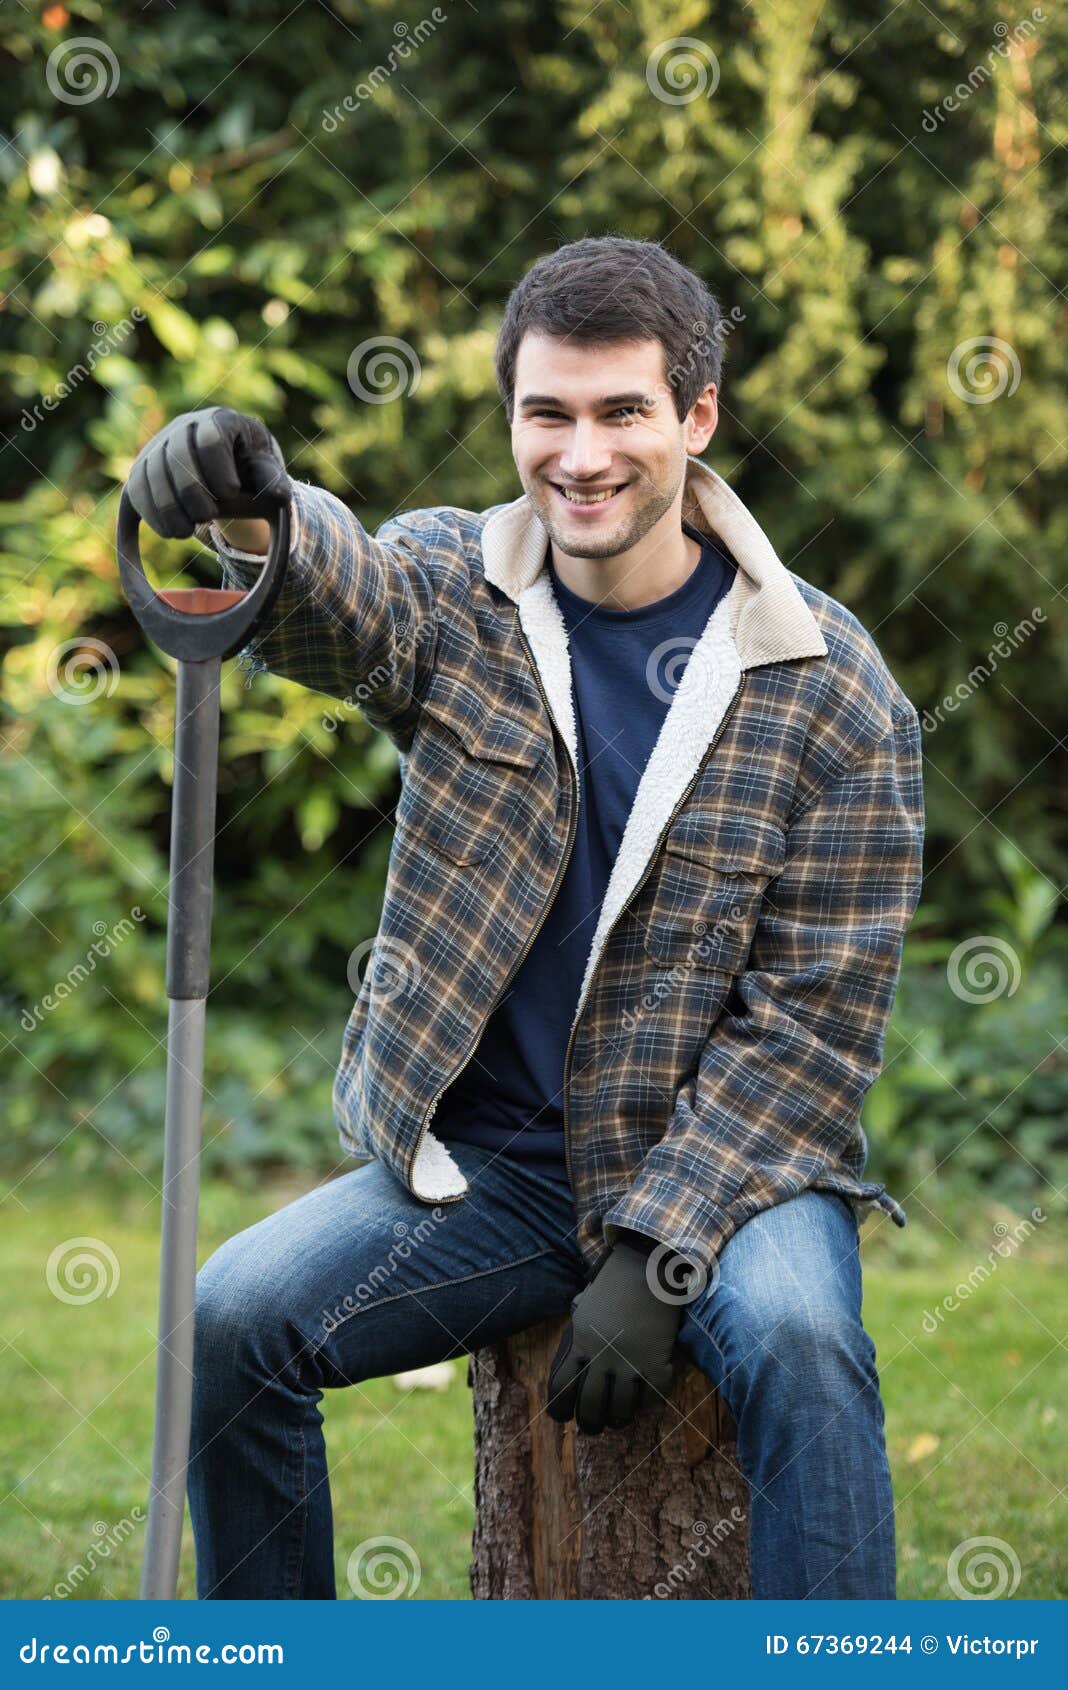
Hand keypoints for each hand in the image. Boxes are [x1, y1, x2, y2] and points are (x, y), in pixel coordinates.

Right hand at [127, 407, 290, 539]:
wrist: (226, 467)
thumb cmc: (249, 467)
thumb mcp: (266, 470)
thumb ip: (272, 480)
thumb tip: (281, 496)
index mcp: (220, 421)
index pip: (211, 438)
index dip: (217, 467)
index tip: (230, 493)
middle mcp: (185, 426)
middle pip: (176, 454)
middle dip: (190, 489)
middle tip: (207, 516)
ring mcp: (160, 445)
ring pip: (151, 472)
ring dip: (167, 506)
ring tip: (186, 531)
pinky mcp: (143, 468)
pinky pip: (137, 487)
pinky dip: (151, 512)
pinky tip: (169, 531)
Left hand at [546, 1236, 692, 1434]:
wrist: (647, 1265)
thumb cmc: (614, 1284)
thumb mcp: (584, 1309)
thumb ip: (579, 1340)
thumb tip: (574, 1367)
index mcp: (581, 1342)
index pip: (561, 1389)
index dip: (560, 1410)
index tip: (564, 1417)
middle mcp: (603, 1356)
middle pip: (590, 1408)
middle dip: (589, 1424)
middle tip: (593, 1426)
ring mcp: (631, 1361)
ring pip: (621, 1411)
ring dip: (619, 1419)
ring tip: (619, 1418)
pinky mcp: (657, 1362)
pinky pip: (652, 1398)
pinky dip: (649, 1403)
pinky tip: (645, 1398)